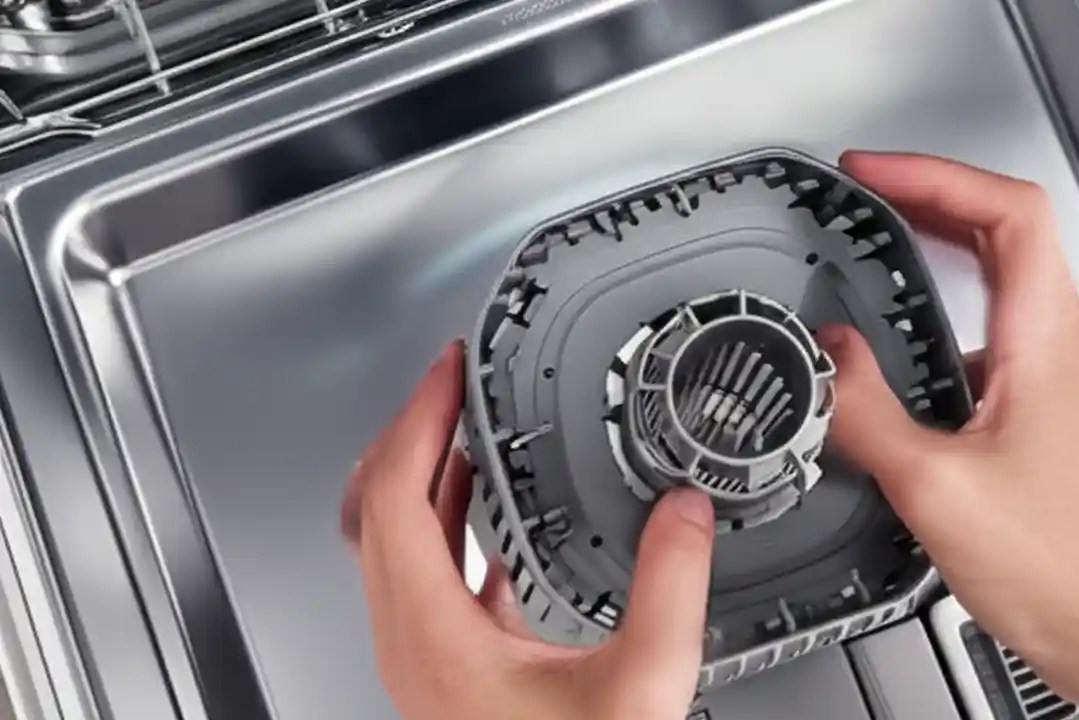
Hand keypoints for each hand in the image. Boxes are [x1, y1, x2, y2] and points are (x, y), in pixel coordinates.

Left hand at [342, 342, 714, 719]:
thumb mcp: (640, 687)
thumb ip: (668, 588)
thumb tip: (683, 512)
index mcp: (432, 637)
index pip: (394, 496)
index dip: (418, 421)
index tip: (446, 373)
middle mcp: (411, 642)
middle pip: (376, 508)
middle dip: (414, 432)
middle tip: (451, 386)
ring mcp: (425, 656)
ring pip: (396, 540)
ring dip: (428, 474)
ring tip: (468, 427)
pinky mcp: (451, 667)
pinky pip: (431, 571)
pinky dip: (452, 521)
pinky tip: (494, 508)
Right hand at [819, 152, 1078, 718]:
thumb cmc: (1064, 567)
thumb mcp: (936, 486)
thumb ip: (868, 412)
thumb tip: (828, 358)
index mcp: (1047, 342)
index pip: (1006, 213)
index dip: (933, 177)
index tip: (870, 175)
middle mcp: (1064, 349)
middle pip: (1004, 233)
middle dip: (930, 199)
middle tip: (866, 196)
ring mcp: (1062, 380)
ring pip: (1002, 283)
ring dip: (940, 255)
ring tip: (880, 251)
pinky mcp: (1049, 414)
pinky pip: (995, 336)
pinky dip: (944, 319)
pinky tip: (903, 355)